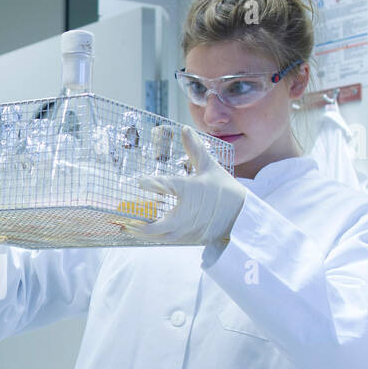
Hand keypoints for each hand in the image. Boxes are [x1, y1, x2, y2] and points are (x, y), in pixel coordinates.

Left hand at [123, 128, 246, 245]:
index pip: (164, 186)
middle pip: (155, 227)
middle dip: (138, 225)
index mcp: (189, 191)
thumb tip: (184, 128)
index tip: (139, 182)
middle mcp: (186, 214)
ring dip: (143, 234)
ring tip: (128, 228)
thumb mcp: (209, 166)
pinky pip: (168, 240)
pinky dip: (155, 237)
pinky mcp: (190, 239)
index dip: (149, 184)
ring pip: (160, 237)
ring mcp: (188, 230)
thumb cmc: (224, 188)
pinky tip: (144, 233)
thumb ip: (194, 148)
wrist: (243, 213)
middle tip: (124, 220)